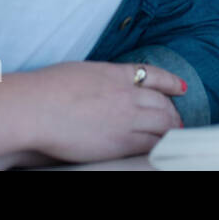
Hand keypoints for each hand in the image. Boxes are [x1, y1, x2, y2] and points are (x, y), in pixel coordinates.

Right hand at [11, 61, 184, 163]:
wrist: (37, 108)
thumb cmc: (47, 89)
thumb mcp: (81, 72)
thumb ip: (99, 79)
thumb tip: (101, 84)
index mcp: (116, 74)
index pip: (152, 75)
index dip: (169, 82)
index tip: (181, 87)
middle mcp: (127, 95)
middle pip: (161, 102)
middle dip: (172, 112)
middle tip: (178, 119)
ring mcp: (126, 118)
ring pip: (161, 123)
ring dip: (171, 129)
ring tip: (176, 134)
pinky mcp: (119, 142)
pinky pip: (149, 143)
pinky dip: (159, 145)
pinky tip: (163, 147)